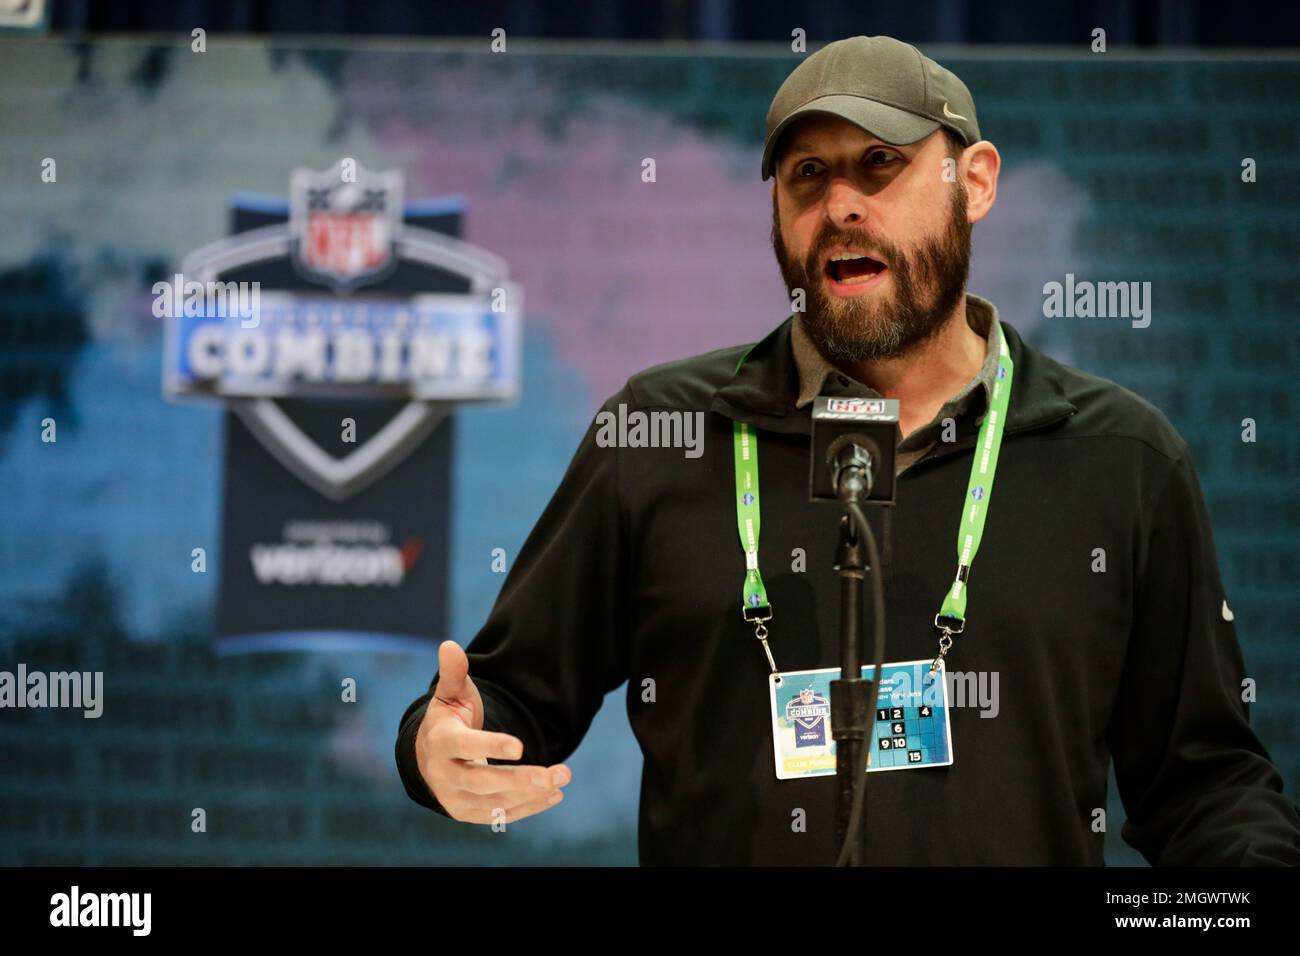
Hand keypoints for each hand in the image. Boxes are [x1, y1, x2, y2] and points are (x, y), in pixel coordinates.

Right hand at [415, 640, 571, 823]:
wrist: (431, 758)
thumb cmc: (449, 720)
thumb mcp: (450, 695)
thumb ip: (454, 673)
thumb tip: (450, 645)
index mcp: (440, 742)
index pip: (465, 746)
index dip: (490, 746)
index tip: (520, 746)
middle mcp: (444, 775)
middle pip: (481, 782)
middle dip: (519, 780)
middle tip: (552, 774)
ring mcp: (455, 799)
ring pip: (495, 802)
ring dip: (531, 793)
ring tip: (563, 777)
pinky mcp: (469, 814)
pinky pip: (501, 815)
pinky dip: (529, 807)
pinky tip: (554, 794)